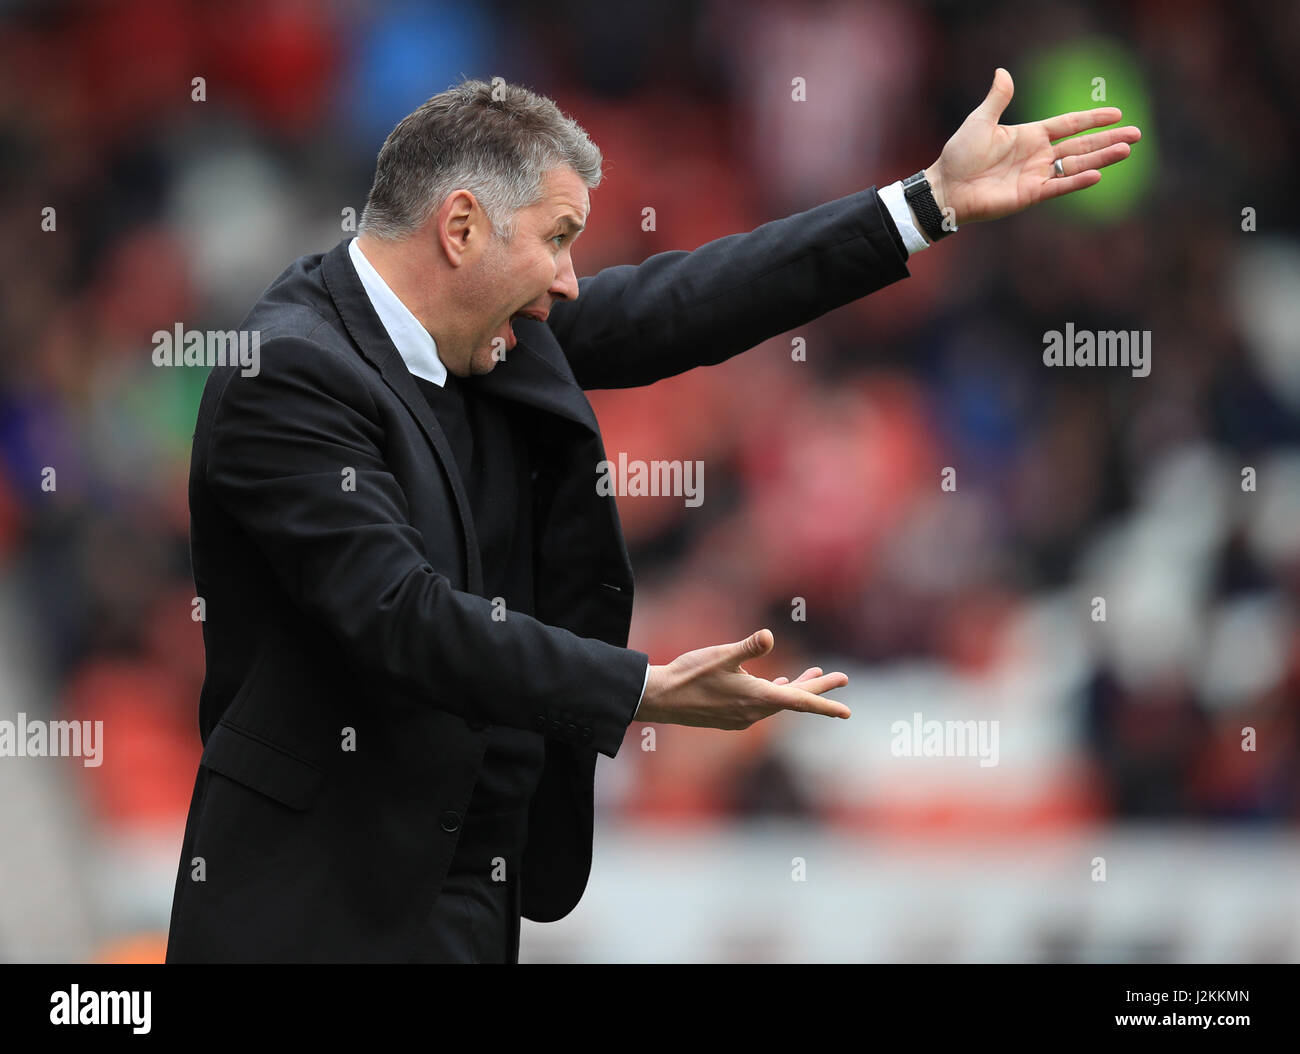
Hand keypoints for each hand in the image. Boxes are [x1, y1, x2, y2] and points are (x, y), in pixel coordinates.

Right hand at [636, 628, 850, 729]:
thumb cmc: (688, 675)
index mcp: (756, 697)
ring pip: (779, 702)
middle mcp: (753, 712)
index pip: (799, 702)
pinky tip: (777, 685)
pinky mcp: (731, 717)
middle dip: (819, 688)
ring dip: (797, 688)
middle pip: (794, 700)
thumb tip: (768, 636)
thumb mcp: (719, 655)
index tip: (847, 712)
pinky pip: (763, 706)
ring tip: (814, 674)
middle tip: (842, 678)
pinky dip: (776, 694)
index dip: (825, 704)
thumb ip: (746, 647)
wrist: (660, 698)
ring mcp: (742, 717)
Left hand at [924, 67, 1140, 224]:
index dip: (1092, 119)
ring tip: (1126, 150)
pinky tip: (1097, 174)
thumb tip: (1003, 72)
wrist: (946, 187)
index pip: (1068, 124)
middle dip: (1108, 139)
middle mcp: (1037, 155)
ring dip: (1101, 157)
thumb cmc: (959, 154)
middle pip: (1081, 144)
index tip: (1117, 114)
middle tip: (1137, 134)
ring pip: (1076, 164)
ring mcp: (1036, 175)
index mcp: (1029, 135)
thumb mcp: (980, 121)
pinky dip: (1076, 180)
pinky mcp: (1030, 195)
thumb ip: (998, 99)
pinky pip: (1058, 186)